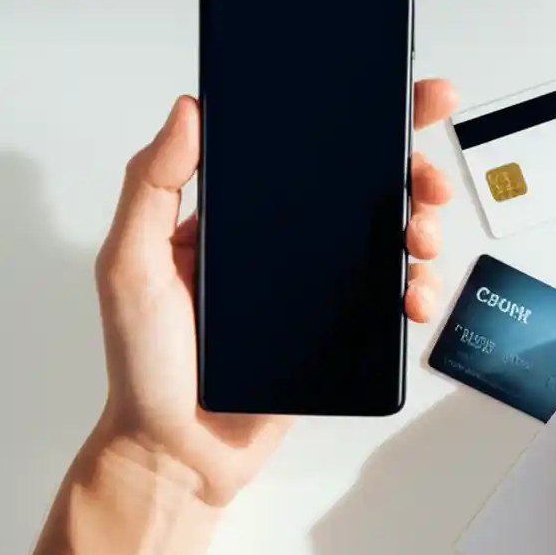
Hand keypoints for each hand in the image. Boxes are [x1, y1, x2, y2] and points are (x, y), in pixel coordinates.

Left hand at [91, 81, 458, 506]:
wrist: (179, 453)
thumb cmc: (144, 366)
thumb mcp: (128, 265)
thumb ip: (149, 186)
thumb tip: (188, 111)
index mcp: (238, 218)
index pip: (302, 152)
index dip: (355, 122)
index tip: (399, 101)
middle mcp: (281, 247)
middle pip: (363, 190)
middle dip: (410, 174)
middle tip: (427, 180)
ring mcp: (315, 289)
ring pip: (387, 242)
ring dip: (421, 230)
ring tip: (420, 239)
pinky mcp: (338, 332)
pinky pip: (389, 302)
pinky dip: (416, 292)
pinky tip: (414, 295)